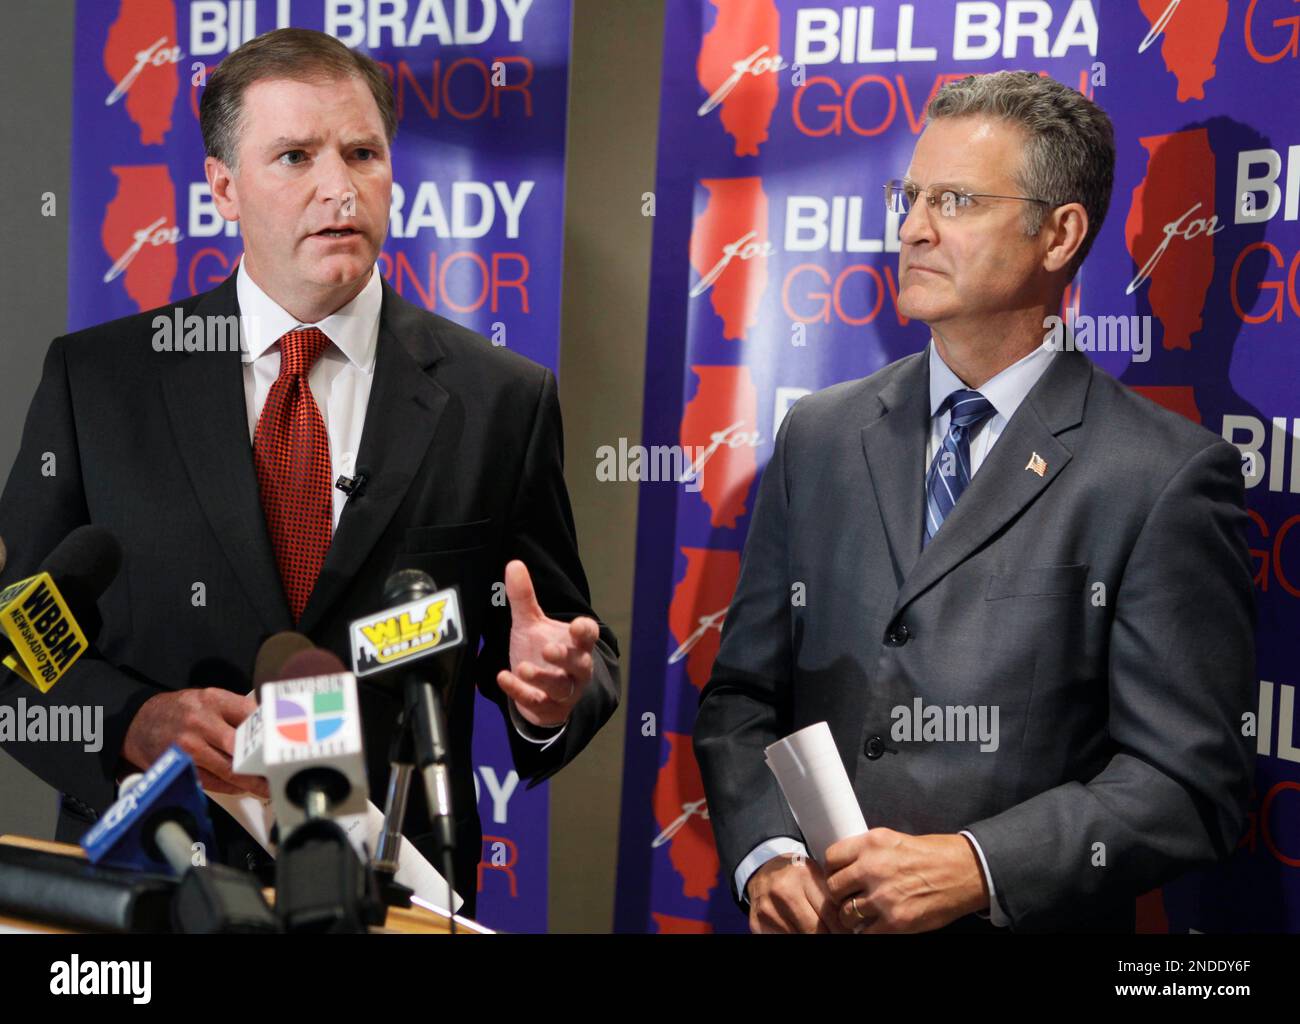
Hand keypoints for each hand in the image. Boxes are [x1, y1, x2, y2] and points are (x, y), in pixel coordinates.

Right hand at [121, 688, 268, 798]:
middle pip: (241, 747)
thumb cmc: (180, 711)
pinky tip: (241, 787)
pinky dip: (230, 787)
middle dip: (262, 762)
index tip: (284, 743)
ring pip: (228, 769)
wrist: (138, 723)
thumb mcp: (208, 699)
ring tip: (266, 784)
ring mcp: (188, 747)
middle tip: (279, 770)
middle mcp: (200, 722)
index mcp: (212, 700)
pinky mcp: (180, 767)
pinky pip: (212, 782)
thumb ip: (236, 709)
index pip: (250, 715)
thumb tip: (268, 724)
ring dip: (250, 781)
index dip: (270, 732)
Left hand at [496, 560, 598, 728]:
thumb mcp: (532, 624)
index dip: (584, 632)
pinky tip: (504, 678)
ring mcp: (563, 690)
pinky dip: (520, 692)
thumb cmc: (541, 652)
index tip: (578, 626)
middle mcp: (576, 668)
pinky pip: (536, 702)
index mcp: (577, 644)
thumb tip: (514, 564)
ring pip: (559, 686)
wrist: (543, 694)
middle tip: (549, 649)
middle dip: (565, 657)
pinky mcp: (547, 707)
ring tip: (524, 667)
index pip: (588, 636)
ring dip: (543, 678)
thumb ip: (525, 597)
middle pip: (579, 663)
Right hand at [745, 853, 851, 933]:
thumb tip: (854, 923)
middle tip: (838, 936)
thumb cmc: (796, 875)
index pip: (831, 914)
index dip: (844, 929)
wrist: (762, 870)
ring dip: (814, 938)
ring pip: (800, 937)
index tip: (849, 932)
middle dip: (831, 936)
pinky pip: (783, 940)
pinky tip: (802, 932)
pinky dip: (795, 937)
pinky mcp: (757, 923)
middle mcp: (784, 892)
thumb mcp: (815, 875)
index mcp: (803, 876)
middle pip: (816, 930)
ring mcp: (769, 909)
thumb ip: (831, 896)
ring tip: (823, 932)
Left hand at [825, 828, 988, 932]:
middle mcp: (873, 868)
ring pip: (845, 913)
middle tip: (849, 896)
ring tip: (862, 913)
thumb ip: (868, 851)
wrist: (963, 872)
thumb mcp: (893, 839)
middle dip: (840, 894)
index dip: (832, 870)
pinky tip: (874, 924)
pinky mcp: (895, 921)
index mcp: (871, 843)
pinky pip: (864, 933)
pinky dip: (867, 931)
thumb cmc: (933, 855)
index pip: (831, 858)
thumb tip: (846, 864)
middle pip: (834, 887)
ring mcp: (883, 896)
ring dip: (851, 915)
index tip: (838, 875)